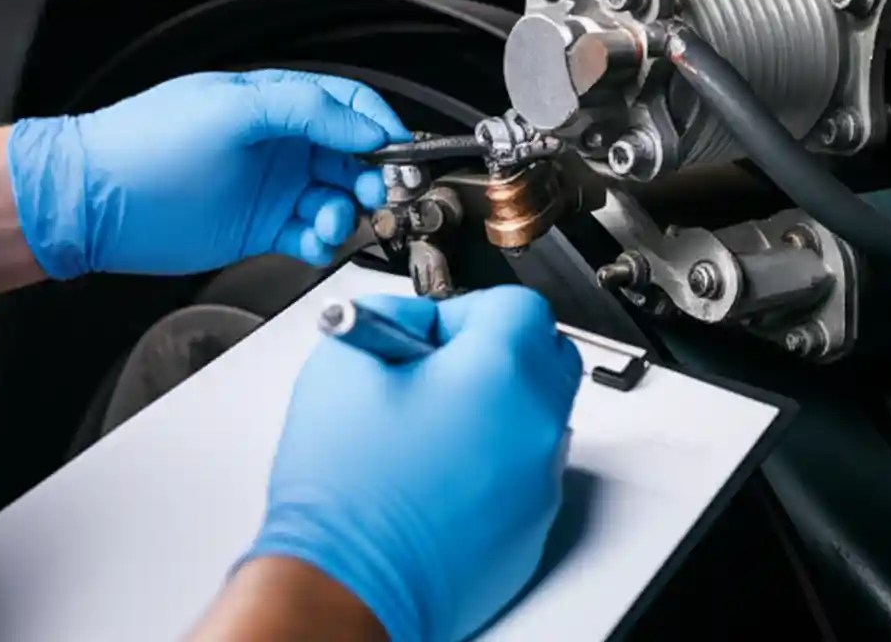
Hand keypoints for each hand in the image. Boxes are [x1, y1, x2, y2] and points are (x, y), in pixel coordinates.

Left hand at [6, 69, 410, 278]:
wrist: (96, 203)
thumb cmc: (148, 147)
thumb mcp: (233, 110)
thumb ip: (305, 111)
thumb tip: (365, 127)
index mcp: (275, 103)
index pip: (348, 106)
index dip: (378, 127)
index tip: (396, 153)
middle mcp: (280, 143)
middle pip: (352, 156)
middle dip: (371, 177)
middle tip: (374, 196)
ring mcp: (273, 187)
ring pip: (337, 199)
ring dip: (345, 213)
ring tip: (328, 223)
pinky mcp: (263, 227)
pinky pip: (312, 235)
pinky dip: (322, 242)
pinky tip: (311, 242)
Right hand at [247, 286, 581, 640]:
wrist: (347, 584)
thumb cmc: (344, 489)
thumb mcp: (343, 362)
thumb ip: (391, 315)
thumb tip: (416, 321)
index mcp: (499, 371)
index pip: (519, 306)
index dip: (468, 312)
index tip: (432, 336)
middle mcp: (536, 423)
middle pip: (547, 356)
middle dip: (498, 353)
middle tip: (442, 373)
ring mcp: (541, 480)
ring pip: (540, 417)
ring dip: (500, 409)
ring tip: (434, 430)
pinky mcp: (534, 527)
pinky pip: (529, 473)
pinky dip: (497, 463)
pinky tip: (441, 476)